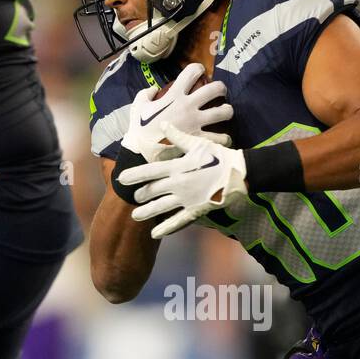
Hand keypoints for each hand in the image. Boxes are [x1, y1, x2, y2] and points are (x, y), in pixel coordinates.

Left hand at [118, 123, 248, 236]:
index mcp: (177, 166)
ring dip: (147, 212)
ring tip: (136, 216)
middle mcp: (178, 183)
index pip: (150, 171)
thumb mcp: (198, 143)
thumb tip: (163, 124)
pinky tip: (155, 234)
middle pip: (153, 191)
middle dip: (140, 195)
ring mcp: (186, 198)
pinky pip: (178, 221)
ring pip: (161, 207)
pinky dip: (165, 228)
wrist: (239, 174)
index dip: (134, 175)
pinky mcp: (195, 210)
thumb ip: (178, 137)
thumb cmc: (219, 156)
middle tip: (132, 198)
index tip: (121, 179)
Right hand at [121, 61, 232, 163]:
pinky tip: (223, 138)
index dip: (198, 68)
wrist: (142, 151)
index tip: (200, 72)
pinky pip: (220, 138)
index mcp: (175, 94)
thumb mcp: (138, 105)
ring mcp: (196, 122)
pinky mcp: (199, 139)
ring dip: (227, 110)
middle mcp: (189, 106)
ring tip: (226, 112)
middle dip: (221, 88)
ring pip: (224, 112)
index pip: (192, 71)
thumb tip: (154, 90)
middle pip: (215, 89)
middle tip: (220, 92)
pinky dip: (224, 138)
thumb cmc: (139, 128)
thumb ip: (147, 94)